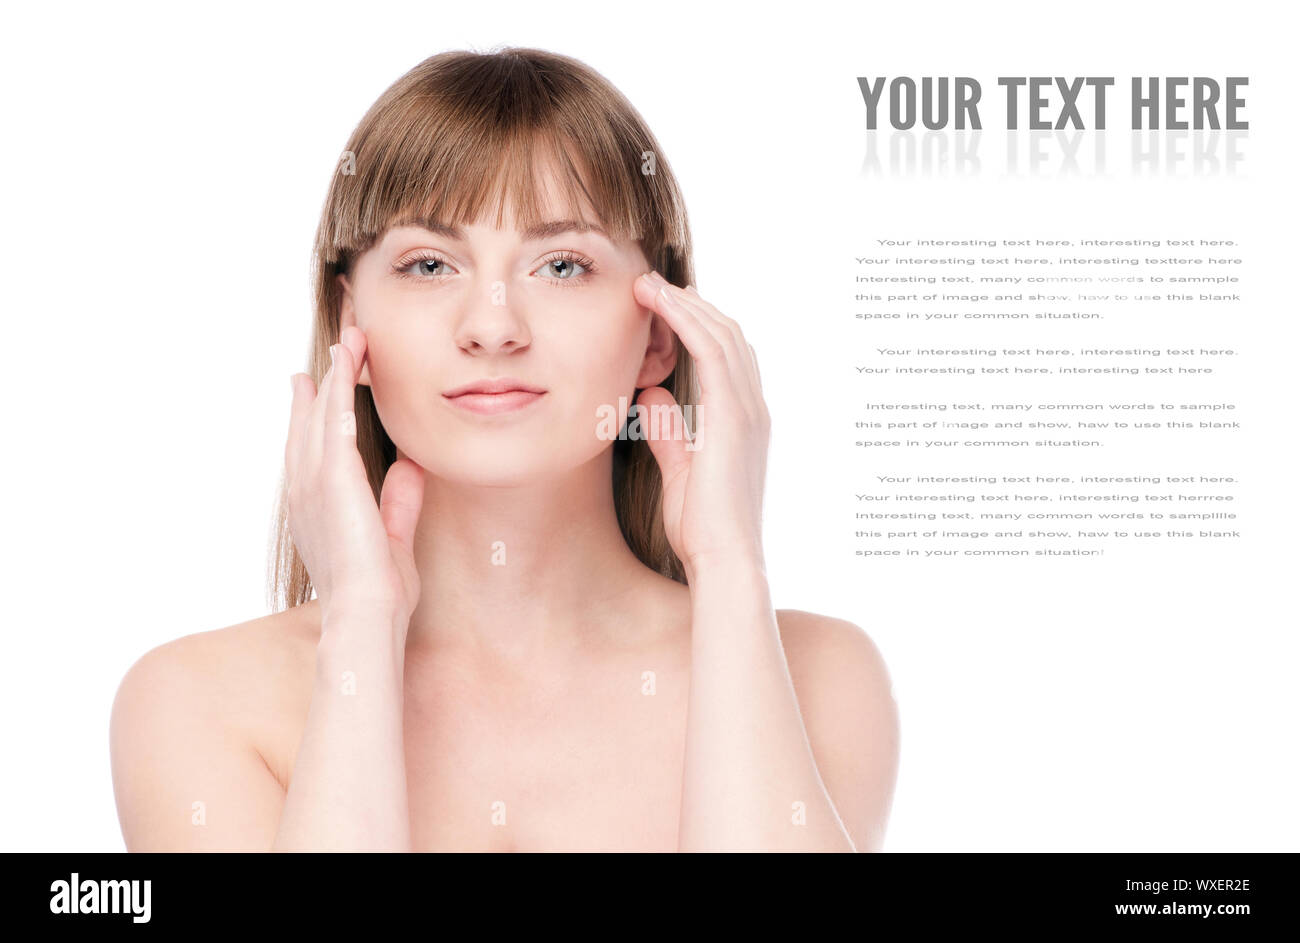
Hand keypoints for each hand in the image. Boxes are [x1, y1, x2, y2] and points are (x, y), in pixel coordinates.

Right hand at [285, 325, 425, 625]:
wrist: (368, 612)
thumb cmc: (379, 589)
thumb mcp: (393, 535)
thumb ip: (399, 500)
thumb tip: (411, 467)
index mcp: (317, 505)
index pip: (313, 447)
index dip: (317, 412)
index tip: (319, 384)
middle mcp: (306, 489)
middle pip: (313, 422)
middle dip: (326, 382)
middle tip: (339, 347)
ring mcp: (314, 482)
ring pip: (322, 414)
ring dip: (336, 375)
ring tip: (349, 341)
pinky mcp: (333, 478)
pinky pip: (334, 422)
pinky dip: (340, 389)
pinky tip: (347, 363)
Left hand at [631, 272, 769, 580]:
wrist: (724, 560)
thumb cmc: (702, 528)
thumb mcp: (680, 469)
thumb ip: (669, 432)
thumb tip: (651, 394)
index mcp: (744, 420)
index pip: (725, 355)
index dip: (696, 323)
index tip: (662, 303)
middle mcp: (753, 409)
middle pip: (727, 335)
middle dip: (689, 303)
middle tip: (650, 282)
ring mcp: (748, 411)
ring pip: (722, 335)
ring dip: (685, 303)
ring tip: (649, 284)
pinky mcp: (734, 417)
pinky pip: (714, 352)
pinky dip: (689, 321)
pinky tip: (663, 304)